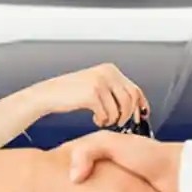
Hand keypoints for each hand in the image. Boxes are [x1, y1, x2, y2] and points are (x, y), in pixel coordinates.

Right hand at [30, 63, 148, 126]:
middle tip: (119, 122)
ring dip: (113, 119)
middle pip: (130, 100)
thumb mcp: (96, 84)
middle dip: (126, 115)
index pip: (135, 89)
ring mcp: (99, 83)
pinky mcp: (92, 95)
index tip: (141, 115)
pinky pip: (107, 115)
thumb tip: (136, 105)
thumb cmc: (71, 92)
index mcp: (110, 69)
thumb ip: (114, 90)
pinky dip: (102, 121)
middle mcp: (107, 73)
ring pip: (119, 110)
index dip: (140, 105)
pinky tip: (95, 119)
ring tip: (103, 119)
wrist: (49, 94)